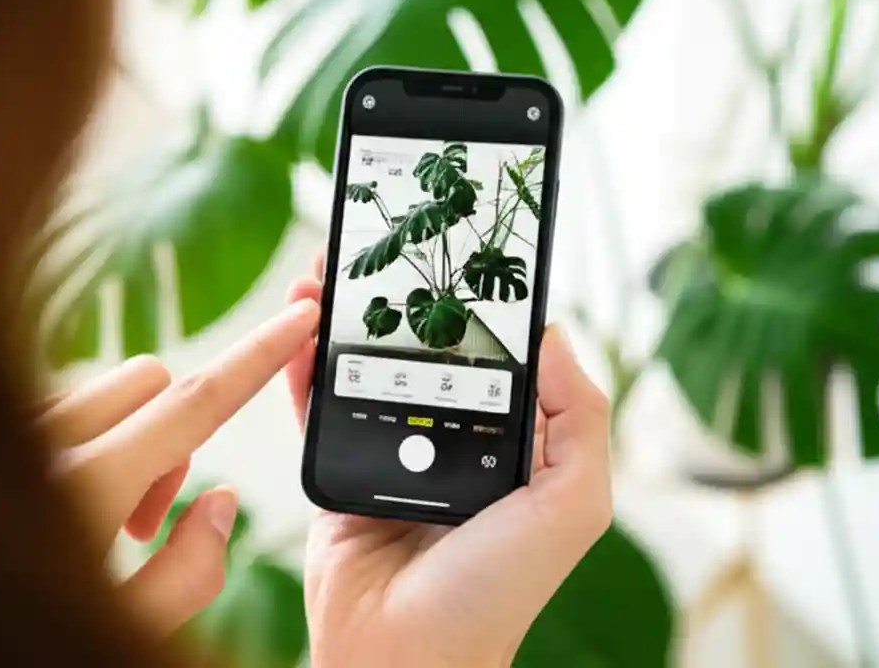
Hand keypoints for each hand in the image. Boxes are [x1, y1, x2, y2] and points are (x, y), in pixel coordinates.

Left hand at [37, 298, 319, 638]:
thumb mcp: (122, 628)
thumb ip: (188, 570)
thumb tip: (221, 503)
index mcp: (84, 486)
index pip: (196, 403)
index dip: (258, 357)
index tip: (298, 317)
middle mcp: (39, 439)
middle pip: (153, 382)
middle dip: (174, 436)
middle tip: (150, 519)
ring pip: (103, 391)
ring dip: (125, 439)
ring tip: (97, 520)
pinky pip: (56, 402)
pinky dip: (78, 438)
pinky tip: (52, 501)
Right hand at [284, 256, 611, 667]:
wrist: (404, 655)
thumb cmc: (495, 594)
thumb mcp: (572, 505)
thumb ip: (581, 419)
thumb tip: (554, 334)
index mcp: (509, 444)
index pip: (495, 358)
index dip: (476, 307)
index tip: (459, 257)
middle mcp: (449, 442)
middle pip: (422, 353)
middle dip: (399, 302)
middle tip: (380, 252)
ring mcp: (389, 452)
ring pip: (364, 369)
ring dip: (344, 320)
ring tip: (328, 273)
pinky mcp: (337, 468)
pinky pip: (316, 408)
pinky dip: (302, 366)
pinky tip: (297, 326)